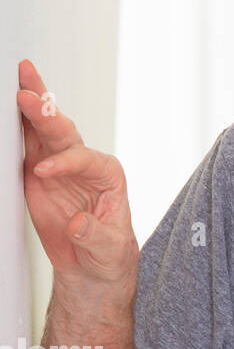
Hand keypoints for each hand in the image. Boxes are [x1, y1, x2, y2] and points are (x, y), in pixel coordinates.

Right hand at [17, 60, 137, 294]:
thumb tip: (77, 224)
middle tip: (27, 96)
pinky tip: (5, 110)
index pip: (85, 159)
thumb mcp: (109, 249)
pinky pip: (23, 147)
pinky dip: (13, 129)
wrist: (92, 264)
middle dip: (46, 114)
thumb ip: (96, 236)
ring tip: (18, 83)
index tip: (43, 172)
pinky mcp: (35, 175)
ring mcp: (58, 166)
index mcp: (108, 174)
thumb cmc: (109, 252)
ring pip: (43, 132)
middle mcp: (83, 163)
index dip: (64, 163)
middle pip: (65, 133)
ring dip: (30, 108)